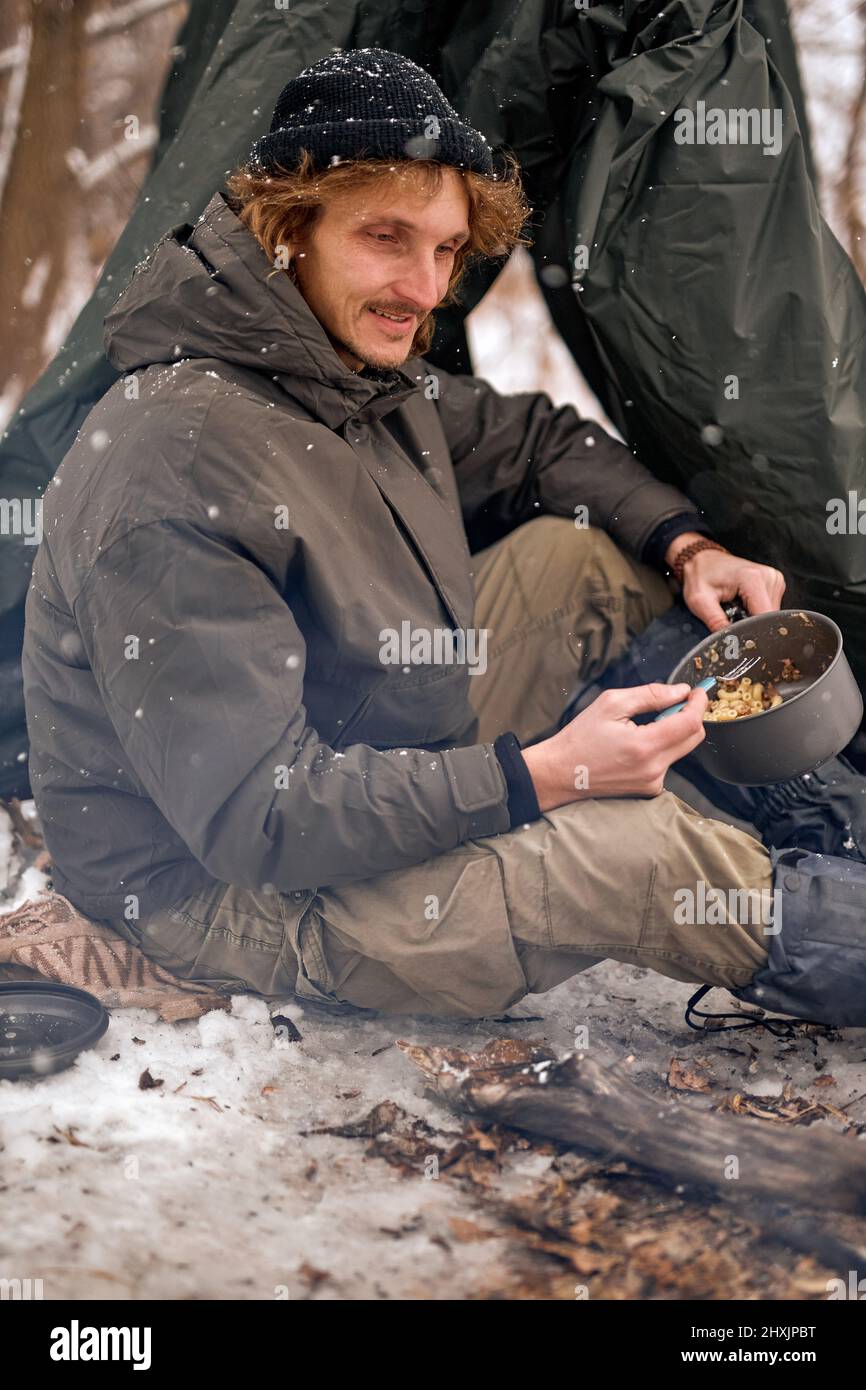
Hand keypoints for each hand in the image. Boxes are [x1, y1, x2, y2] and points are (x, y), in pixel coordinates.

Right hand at [521, 682, 708, 812]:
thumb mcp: (611, 704)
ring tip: (647, 723)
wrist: (559, 774)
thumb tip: (680, 691)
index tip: (697, 690)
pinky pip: (668, 762)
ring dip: (674, 731)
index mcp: (644, 746)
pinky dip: (662, 747)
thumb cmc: (580, 737)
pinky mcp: (649, 790)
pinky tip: (638, 743)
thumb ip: (650, 695)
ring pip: (682, 749)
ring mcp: (653, 783)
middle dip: (690, 715)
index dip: (698, 703)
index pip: (690, 723)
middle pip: (694, 738)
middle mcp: (654, 769)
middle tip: (676, 700)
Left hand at [665, 532, 785, 631]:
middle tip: (732, 622)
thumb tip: (730, 643)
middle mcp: (769, 577)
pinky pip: (769, 609)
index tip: (739, 639)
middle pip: (769, 618)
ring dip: (754, 619)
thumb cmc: (700, 576)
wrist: (703, 559)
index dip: (753, 632)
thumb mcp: (700, 601)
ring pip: (771, 616)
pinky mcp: (774, 584)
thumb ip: (715, 622)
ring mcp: (774, 580)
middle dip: (752, 626)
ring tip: (736, 611)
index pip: (765, 617)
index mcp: (753, 578)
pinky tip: (743, 607)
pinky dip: (756, 613)